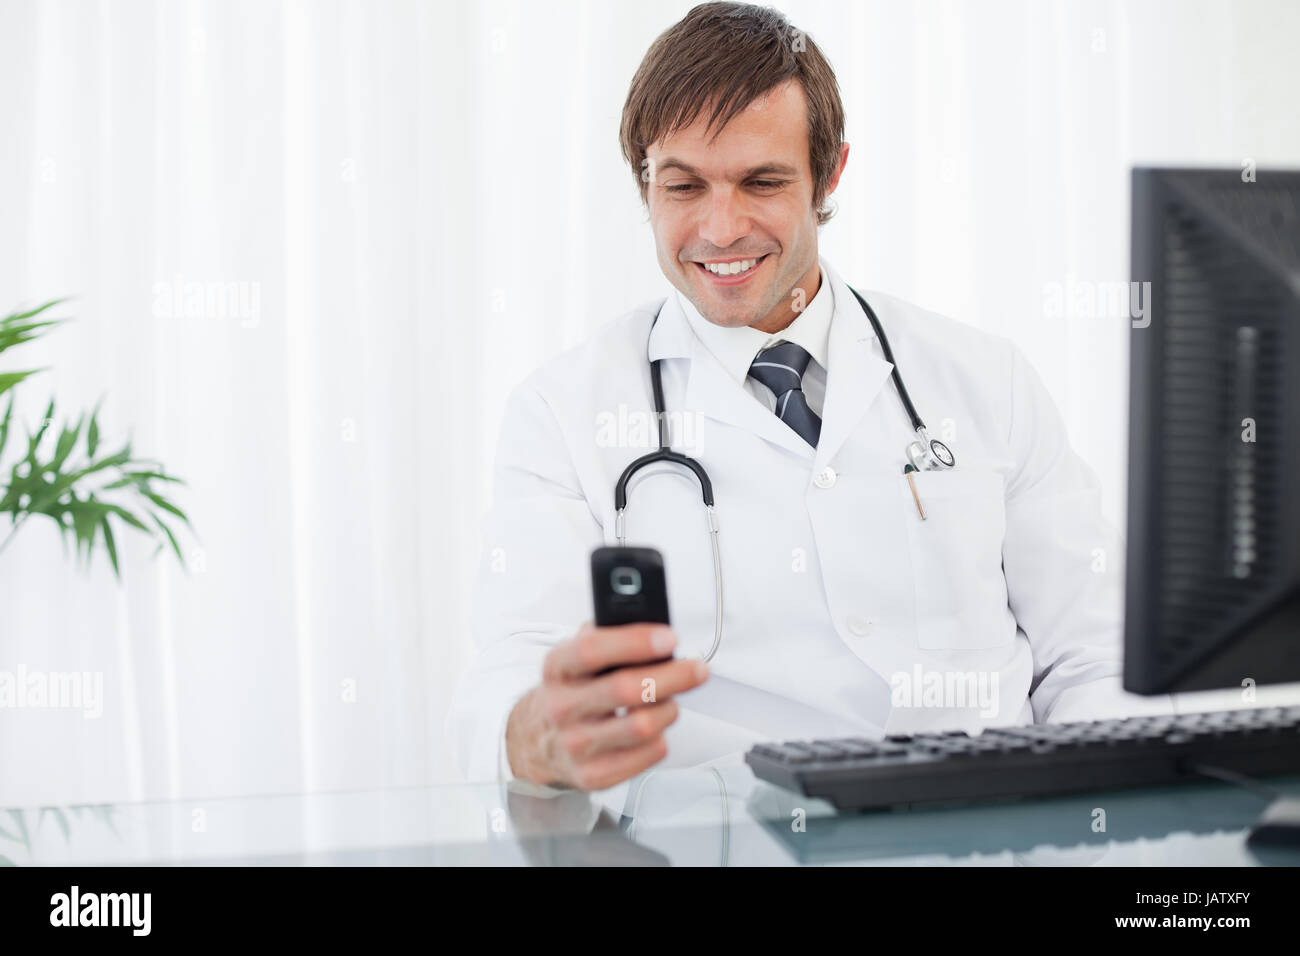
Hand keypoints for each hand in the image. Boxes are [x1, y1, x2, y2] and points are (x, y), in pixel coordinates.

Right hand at [505, 622, 708, 789]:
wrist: (538, 741)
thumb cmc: (572, 690)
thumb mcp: (575, 656)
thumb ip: (608, 636)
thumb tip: (654, 628)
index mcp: (557, 669)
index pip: (592, 650)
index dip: (636, 642)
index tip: (669, 638)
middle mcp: (562, 708)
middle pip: (626, 690)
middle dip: (673, 676)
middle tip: (696, 669)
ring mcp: (576, 745)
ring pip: (643, 726)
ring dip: (669, 709)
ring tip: (669, 701)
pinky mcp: (594, 775)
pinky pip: (649, 754)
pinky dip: (663, 737)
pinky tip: (654, 727)